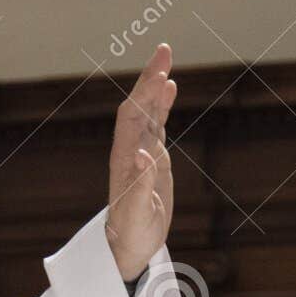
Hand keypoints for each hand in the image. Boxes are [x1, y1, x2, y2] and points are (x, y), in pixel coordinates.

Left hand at [105, 44, 177, 281]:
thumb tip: (143, 154)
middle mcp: (131, 150)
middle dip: (150, 78)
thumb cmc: (130, 234)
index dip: (143, 93)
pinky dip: (162, 104)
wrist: (127, 247)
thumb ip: (139, 185)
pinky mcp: (153, 159)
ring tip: (166, 59)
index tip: (159, 72)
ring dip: (155, 86)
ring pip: (148, 111)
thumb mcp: (136, 214)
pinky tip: (169, 88)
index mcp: (125, 159)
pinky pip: (157, 124)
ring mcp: (142, 152)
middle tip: (164, 49)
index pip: (132, 116)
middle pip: (139, 106)